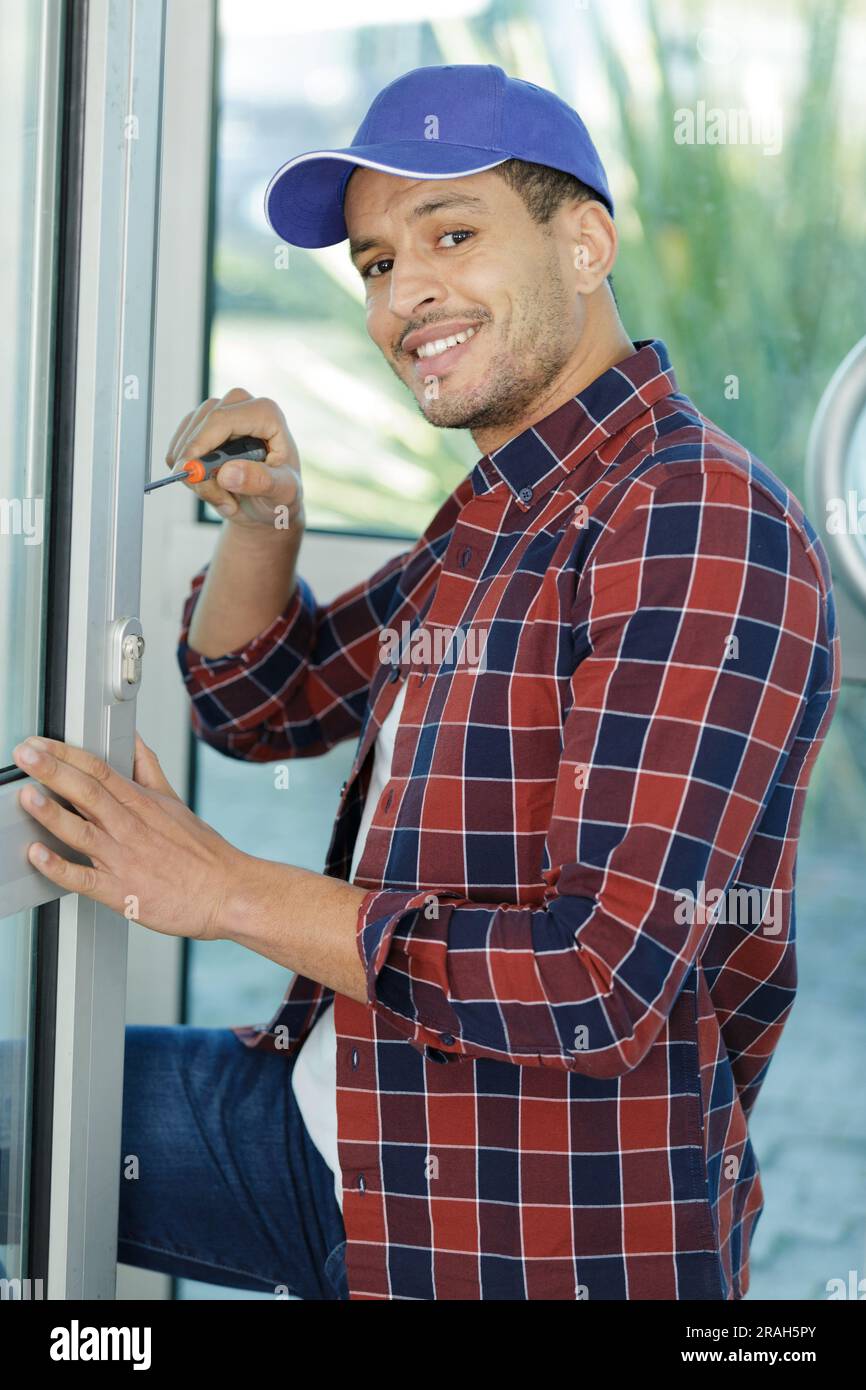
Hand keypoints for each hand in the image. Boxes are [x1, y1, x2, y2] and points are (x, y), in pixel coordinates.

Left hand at [12, 731, 244, 940]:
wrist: (226, 892)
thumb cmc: (203, 853)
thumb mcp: (174, 802)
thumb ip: (148, 770)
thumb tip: (134, 741)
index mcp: (141, 803)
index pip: (98, 769)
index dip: (66, 753)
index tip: (40, 743)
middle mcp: (130, 827)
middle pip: (86, 791)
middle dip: (52, 770)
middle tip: (25, 754)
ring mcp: (123, 859)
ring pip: (82, 831)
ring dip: (52, 813)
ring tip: (27, 796)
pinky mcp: (121, 892)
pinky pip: (84, 879)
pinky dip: (60, 867)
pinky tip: (38, 856)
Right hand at [164, 385, 304, 530]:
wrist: (270, 504)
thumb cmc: (282, 494)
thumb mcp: (282, 492)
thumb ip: (259, 481)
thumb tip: (228, 473)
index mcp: (265, 413)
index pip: (220, 419)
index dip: (199, 444)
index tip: (189, 472)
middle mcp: (241, 406)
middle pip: (200, 427)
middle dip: (199, 466)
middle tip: (216, 498)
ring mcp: (218, 414)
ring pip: (185, 439)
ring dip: (196, 475)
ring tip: (224, 497)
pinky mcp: (201, 428)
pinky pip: (178, 449)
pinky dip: (189, 474)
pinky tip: (212, 488)